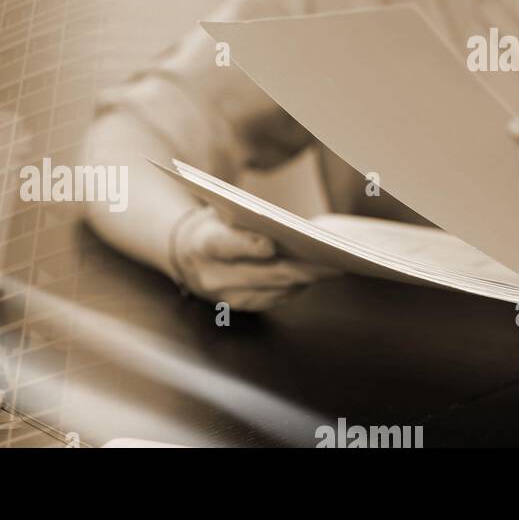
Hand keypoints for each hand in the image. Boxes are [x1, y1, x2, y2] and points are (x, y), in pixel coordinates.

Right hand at [172, 207, 335, 310]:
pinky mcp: (240, 307)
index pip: (225, 246)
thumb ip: (244, 218)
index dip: (248, 246)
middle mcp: (212, 276)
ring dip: (305, 279)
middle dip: (300, 267)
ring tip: (333, 267)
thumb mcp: (219, 212)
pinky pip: (274, 299)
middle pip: (262, 273)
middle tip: (333, 259)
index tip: (273, 244)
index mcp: (202, 245)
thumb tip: (286, 229)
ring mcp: (226, 296)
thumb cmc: (212, 226)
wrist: (184, 256)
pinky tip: (315, 276)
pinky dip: (296, 287)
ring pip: (274, 289)